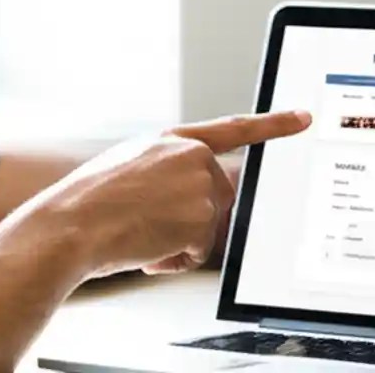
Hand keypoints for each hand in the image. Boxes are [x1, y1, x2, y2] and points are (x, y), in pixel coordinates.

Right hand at [22, 110, 311, 279]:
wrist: (72, 224)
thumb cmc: (87, 202)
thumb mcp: (127, 169)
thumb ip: (163, 171)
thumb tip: (184, 200)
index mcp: (170, 139)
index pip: (233, 129)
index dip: (272, 124)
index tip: (302, 117)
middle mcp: (191, 156)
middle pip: (217, 198)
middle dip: (189, 220)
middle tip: (145, 223)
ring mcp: (200, 184)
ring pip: (206, 227)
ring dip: (176, 240)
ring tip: (137, 231)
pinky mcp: (203, 215)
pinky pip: (197, 252)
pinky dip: (172, 258)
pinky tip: (144, 246)